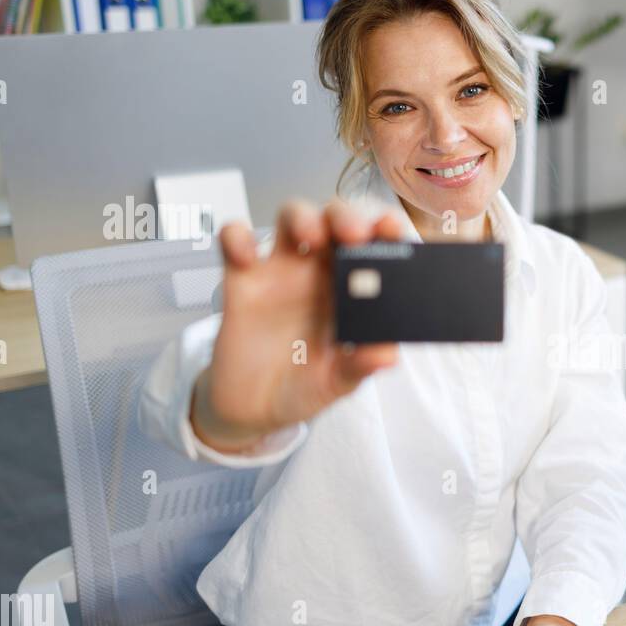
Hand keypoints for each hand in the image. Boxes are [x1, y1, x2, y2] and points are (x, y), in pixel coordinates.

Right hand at [191, 199, 403, 452]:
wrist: (254, 409)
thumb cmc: (304, 387)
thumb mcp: (337, 383)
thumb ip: (359, 366)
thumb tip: (387, 356)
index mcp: (354, 290)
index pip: (374, 247)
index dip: (383, 231)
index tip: (392, 228)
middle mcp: (320, 272)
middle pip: (334, 220)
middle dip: (346, 216)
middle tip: (355, 234)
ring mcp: (281, 272)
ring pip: (291, 218)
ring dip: (302, 216)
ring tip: (311, 236)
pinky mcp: (242, 281)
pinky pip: (234, 242)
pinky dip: (236, 237)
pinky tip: (246, 257)